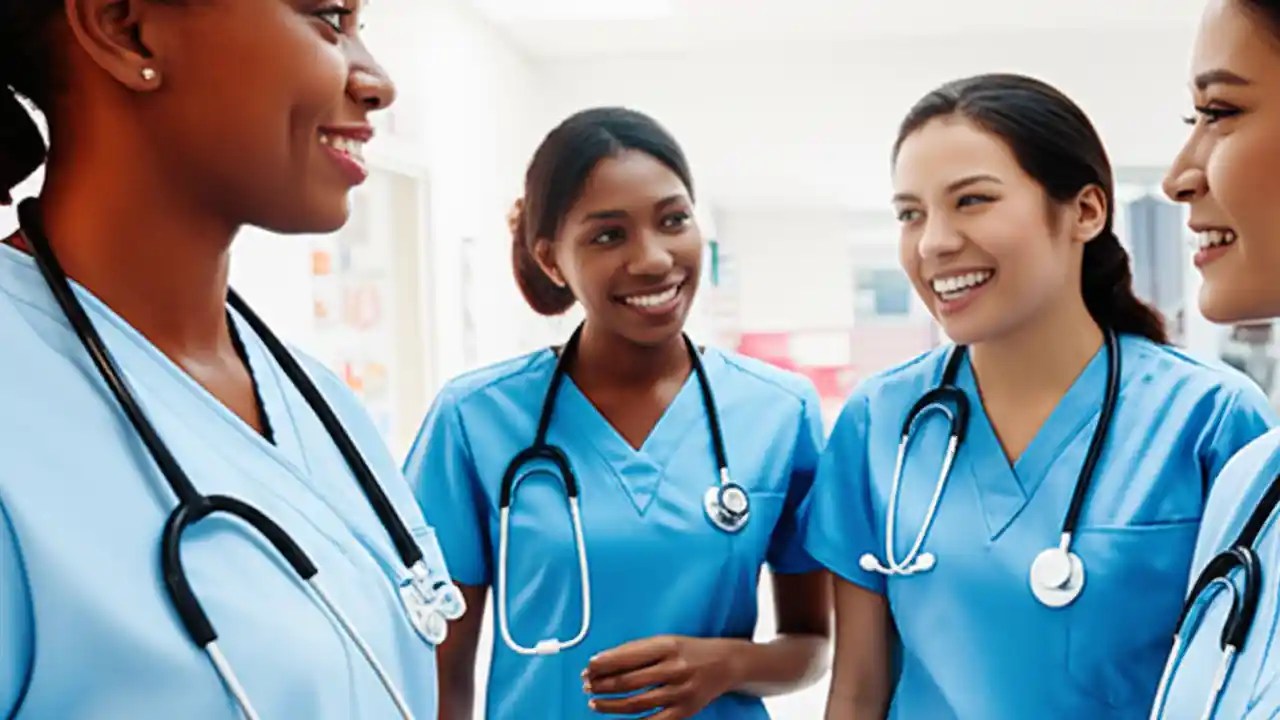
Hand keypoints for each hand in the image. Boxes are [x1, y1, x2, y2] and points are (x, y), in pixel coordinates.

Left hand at [582, 635, 739, 718]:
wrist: (726, 663)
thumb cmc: (690, 650)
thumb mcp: (666, 641)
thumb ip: (638, 650)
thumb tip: (604, 661)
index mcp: (667, 646)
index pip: (627, 656)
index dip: (604, 664)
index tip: (588, 667)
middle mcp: (674, 668)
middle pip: (629, 680)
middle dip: (602, 684)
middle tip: (587, 685)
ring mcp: (680, 692)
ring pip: (637, 702)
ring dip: (611, 705)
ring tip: (594, 703)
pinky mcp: (685, 711)